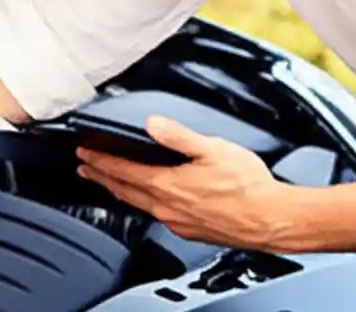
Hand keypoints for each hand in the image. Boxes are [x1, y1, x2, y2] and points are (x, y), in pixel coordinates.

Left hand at [75, 116, 290, 250]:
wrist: (272, 220)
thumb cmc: (248, 187)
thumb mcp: (213, 149)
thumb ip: (179, 136)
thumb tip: (152, 124)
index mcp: (167, 184)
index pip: (122, 170)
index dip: (100, 160)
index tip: (84, 153)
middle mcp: (166, 207)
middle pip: (123, 190)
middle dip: (101, 177)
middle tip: (84, 169)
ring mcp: (177, 222)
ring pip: (137, 204)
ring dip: (119, 191)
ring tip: (108, 184)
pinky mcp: (190, 231)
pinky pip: (156, 216)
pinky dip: (143, 204)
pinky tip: (148, 201)